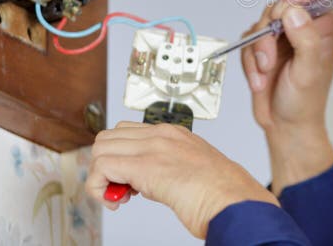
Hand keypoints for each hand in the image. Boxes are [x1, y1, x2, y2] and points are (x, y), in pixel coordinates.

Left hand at [86, 121, 277, 238]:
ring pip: (100, 149)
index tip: (130, 181)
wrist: (234, 199)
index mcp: (176, 134)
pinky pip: (100, 168)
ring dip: (102, 176)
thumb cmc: (222, 193)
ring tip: (122, 195)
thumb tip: (152, 180)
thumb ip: (171, 165)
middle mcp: (162, 134)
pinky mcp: (143, 165)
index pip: (128, 132)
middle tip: (122, 189)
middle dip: (107, 165)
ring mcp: (153, 146)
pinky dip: (99, 188)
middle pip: (109, 137)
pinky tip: (118, 201)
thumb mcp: (195, 169)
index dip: (121, 157)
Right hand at [242, 0, 332, 193]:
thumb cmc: (304, 101)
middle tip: (269, 59)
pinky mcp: (265, 46)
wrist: (284, 125)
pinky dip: (249, 60)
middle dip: (268, 32)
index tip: (282, 15)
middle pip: (280, 5)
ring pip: (260, 22)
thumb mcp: (308, 71)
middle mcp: (305, 27)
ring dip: (257, 50)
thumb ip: (305, 39)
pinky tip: (259, 79)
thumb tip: (293, 11)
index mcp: (324, 27)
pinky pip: (248, 39)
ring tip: (264, 73)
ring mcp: (284, 36)